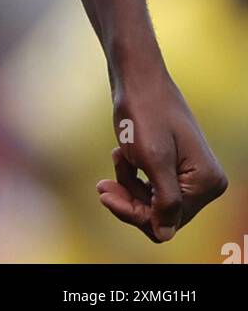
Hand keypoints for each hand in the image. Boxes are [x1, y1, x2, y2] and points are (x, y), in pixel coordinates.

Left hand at [97, 71, 227, 241]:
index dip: (134, 212)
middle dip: (129, 199)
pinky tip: (120, 154)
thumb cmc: (145, 112)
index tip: (105, 192)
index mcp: (207, 182)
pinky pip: (150, 187)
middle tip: (103, 184)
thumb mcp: (153, 160)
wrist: (136, 75)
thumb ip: (164, 201)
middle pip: (160, 214)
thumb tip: (165, 234)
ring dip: (128, 185)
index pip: (168, 221)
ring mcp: (190, 172)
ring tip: (116, 156)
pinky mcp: (174, 164)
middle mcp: (205, 181)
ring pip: (152, 202)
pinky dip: (132, 175)